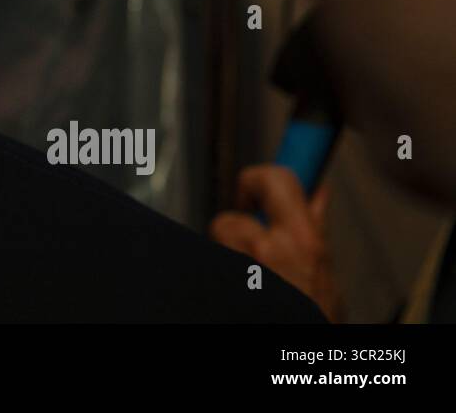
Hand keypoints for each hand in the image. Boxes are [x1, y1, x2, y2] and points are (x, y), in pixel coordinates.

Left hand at [210, 164, 338, 319]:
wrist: (303, 358)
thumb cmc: (320, 319)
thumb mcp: (326, 272)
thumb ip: (314, 230)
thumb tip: (316, 194)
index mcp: (302, 240)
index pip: (273, 179)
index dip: (256, 180)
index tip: (251, 190)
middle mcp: (267, 250)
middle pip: (227, 217)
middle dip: (234, 227)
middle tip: (247, 244)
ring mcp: (238, 270)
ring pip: (216, 249)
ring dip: (228, 260)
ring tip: (253, 285)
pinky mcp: (216, 287)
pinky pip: (210, 268)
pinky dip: (220, 278)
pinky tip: (241, 296)